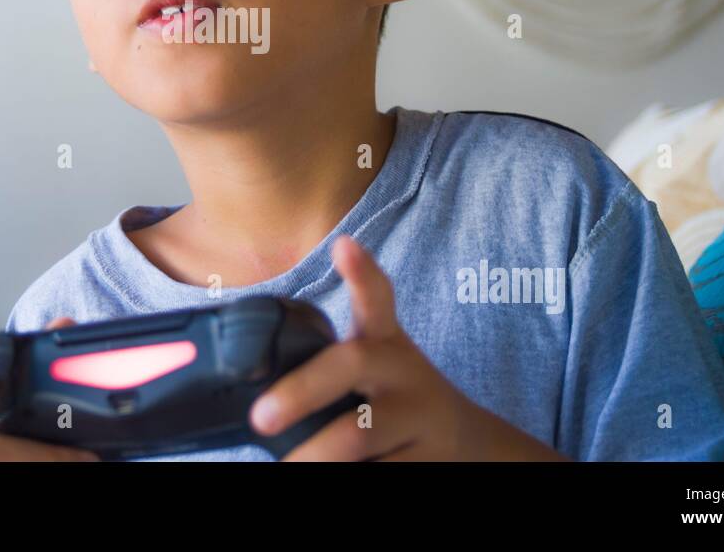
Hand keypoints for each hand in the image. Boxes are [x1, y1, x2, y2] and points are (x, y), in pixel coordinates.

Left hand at [248, 236, 564, 459]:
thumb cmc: (395, 397)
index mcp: (385, 344)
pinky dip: (347, 476)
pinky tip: (326, 476)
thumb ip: (329, 354)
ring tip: (285, 466)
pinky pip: (380, 470)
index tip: (344, 247)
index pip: (377, 298)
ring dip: (315, 456)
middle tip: (260, 419)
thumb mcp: (374, 361)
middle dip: (300, 391)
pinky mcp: (428, 461)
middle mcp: (404, 373)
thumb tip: (257, 375)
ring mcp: (421, 418)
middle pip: (352, 367)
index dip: (362, 273)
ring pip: (359, 436)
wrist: (466, 444)